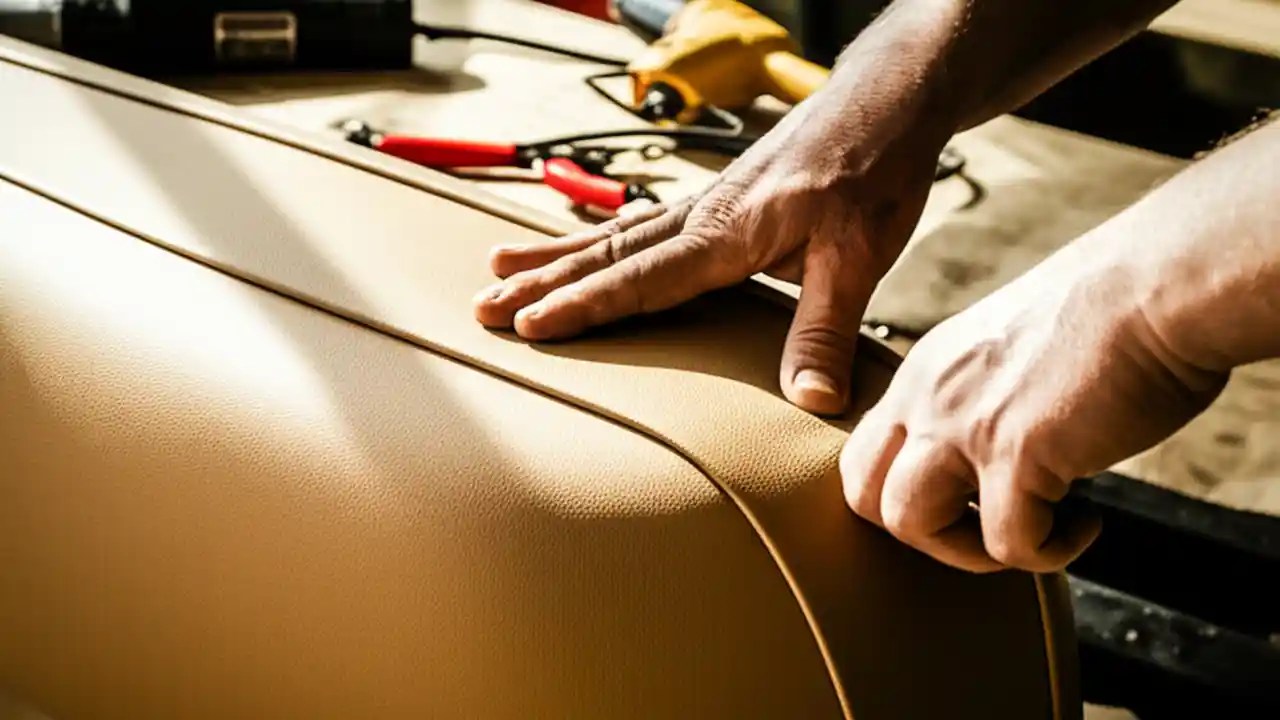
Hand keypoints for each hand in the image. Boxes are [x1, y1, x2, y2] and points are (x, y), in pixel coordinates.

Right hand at [473, 99, 949, 414]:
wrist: (888, 99)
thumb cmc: (875, 166)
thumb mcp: (859, 254)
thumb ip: (826, 328)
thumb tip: (810, 399)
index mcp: (726, 231)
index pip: (640, 276)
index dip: (585, 305)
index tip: (531, 325)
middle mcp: (704, 215)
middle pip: (607, 253)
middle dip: (543, 282)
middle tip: (484, 306)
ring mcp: (708, 204)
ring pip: (615, 234)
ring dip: (557, 257)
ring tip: (500, 268)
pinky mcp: (723, 201)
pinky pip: (642, 223)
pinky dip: (600, 238)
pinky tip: (585, 247)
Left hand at [840, 246, 1226, 572]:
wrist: (1162, 283)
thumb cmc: (1112, 312)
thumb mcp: (1010, 350)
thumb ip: (982, 396)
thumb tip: (995, 453)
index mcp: (925, 370)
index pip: (866, 449)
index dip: (902, 489)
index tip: (965, 497)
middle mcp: (929, 395)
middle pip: (862, 492)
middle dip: (920, 531)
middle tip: (985, 526)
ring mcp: (964, 424)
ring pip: (908, 522)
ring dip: (967, 550)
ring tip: (1029, 533)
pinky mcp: (1018, 453)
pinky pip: (1010, 543)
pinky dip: (1050, 551)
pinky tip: (1088, 523)